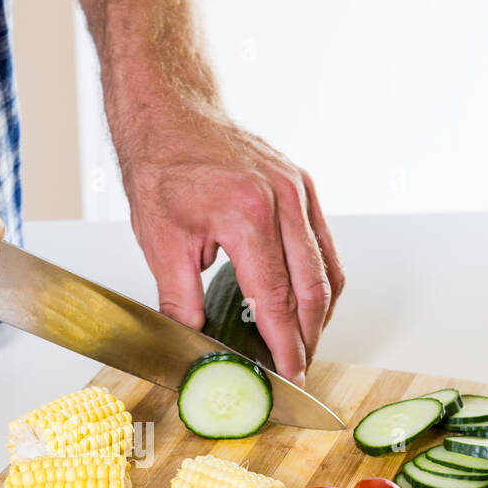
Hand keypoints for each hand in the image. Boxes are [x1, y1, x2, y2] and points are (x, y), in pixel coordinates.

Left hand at [120, 101, 343, 384]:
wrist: (172, 114)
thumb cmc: (163, 168)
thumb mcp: (159, 243)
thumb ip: (179, 302)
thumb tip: (193, 348)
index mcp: (248, 214)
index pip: (276, 298)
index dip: (285, 344)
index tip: (288, 374)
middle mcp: (283, 199)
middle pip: (313, 288)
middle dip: (308, 338)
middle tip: (297, 370)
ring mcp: (298, 190)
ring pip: (328, 268)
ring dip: (319, 313)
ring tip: (302, 344)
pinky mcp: (302, 186)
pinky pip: (323, 245)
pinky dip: (320, 280)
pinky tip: (305, 304)